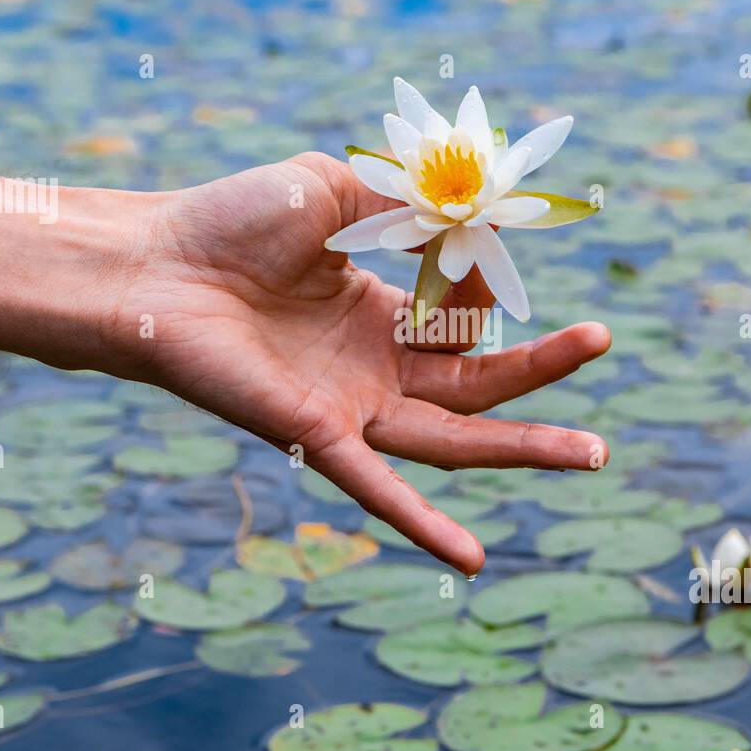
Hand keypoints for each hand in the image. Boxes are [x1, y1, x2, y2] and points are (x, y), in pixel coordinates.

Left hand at [109, 152, 610, 573]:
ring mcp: (347, 408)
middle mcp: (370, 370)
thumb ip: (406, 205)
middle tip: (600, 344)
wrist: (150, 263)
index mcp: (376, 317)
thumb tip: (474, 225)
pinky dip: (424, 525)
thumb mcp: (336, 190)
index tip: (462, 228)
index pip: (460, 318)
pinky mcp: (315, 436)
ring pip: (452, 440)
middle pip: (476, 388)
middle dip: (541, 372)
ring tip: (593, 452)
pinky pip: (376, 490)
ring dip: (523, 448)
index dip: (474, 278)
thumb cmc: (230, 221)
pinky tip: (474, 560)